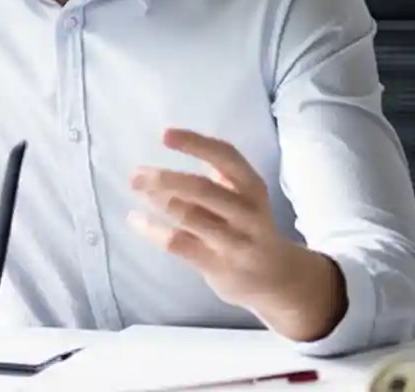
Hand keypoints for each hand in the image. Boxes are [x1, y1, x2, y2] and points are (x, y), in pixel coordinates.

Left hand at [128, 129, 345, 341]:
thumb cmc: (248, 228)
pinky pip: (179, 243)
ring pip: (190, 216)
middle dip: (166, 179)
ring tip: (136, 189)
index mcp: (252, 187)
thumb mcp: (243, 198)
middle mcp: (247, 212)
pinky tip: (135, 218)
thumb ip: (214, 178)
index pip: (226, 157)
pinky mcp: (219, 265)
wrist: (279, 279)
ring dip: (158, 200)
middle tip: (136, 174)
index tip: (165, 134)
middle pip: (203, 189)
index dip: (196, 143)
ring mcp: (234, 241)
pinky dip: (152, 230)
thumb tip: (169, 152)